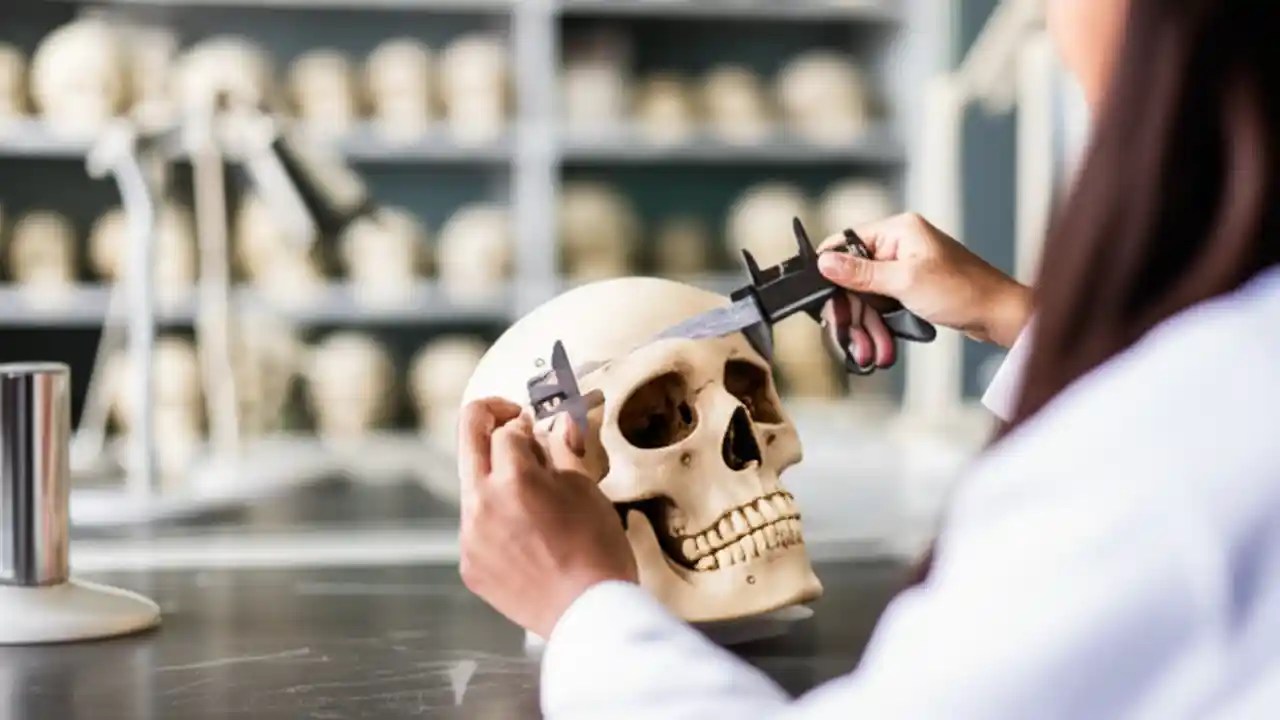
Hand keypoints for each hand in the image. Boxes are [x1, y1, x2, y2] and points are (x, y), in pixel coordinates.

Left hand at [457, 398, 637, 638]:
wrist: (590, 613)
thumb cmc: (597, 550)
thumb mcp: (586, 489)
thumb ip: (563, 450)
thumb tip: (558, 423)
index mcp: (513, 479)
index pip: (507, 430)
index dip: (524, 422)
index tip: (535, 425)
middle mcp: (481, 503)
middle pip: (469, 441)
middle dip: (488, 420)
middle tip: (509, 421)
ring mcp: (470, 536)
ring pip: (473, 487)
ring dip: (496, 478)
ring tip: (531, 496)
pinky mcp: (469, 564)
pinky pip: (476, 527)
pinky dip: (496, 520)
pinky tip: (526, 535)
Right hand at [817, 214, 1032, 348]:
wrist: (999, 315)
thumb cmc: (963, 291)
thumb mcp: (905, 282)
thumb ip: (861, 273)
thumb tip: (825, 262)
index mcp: (898, 231)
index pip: (846, 244)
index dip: (831, 273)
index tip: (825, 301)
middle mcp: (899, 245)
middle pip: (855, 277)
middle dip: (853, 313)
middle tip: (849, 338)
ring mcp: (906, 267)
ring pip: (868, 297)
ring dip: (866, 326)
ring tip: (870, 352)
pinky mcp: (912, 287)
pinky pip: (883, 306)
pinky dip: (880, 326)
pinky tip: (881, 346)